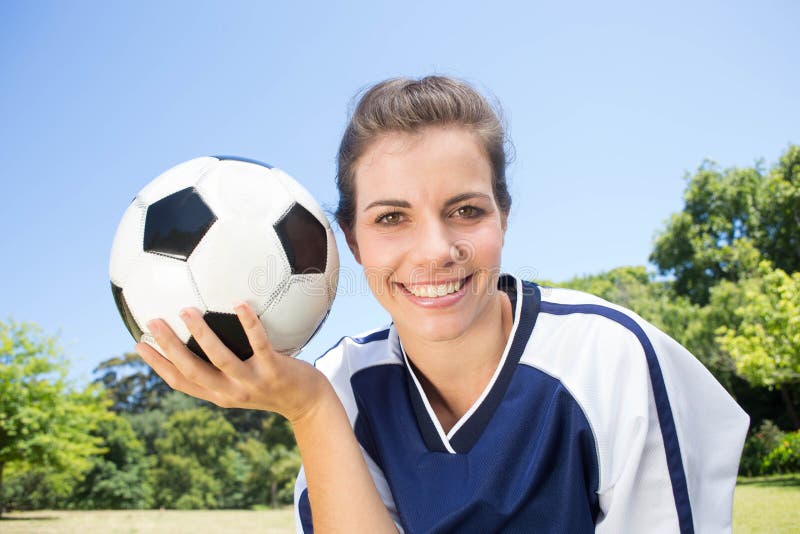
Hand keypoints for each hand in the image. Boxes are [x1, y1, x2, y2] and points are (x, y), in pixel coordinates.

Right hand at [134, 302, 327, 422]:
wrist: (307, 404)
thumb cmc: (273, 385)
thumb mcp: (243, 381)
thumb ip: (223, 364)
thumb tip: (206, 334)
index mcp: (218, 394)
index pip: (180, 381)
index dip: (157, 364)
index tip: (138, 344)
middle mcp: (230, 392)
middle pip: (191, 370)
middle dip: (169, 347)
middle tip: (153, 322)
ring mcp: (252, 382)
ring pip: (220, 358)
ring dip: (201, 335)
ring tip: (186, 311)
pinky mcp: (274, 371)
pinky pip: (259, 344)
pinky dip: (249, 325)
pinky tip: (240, 304)